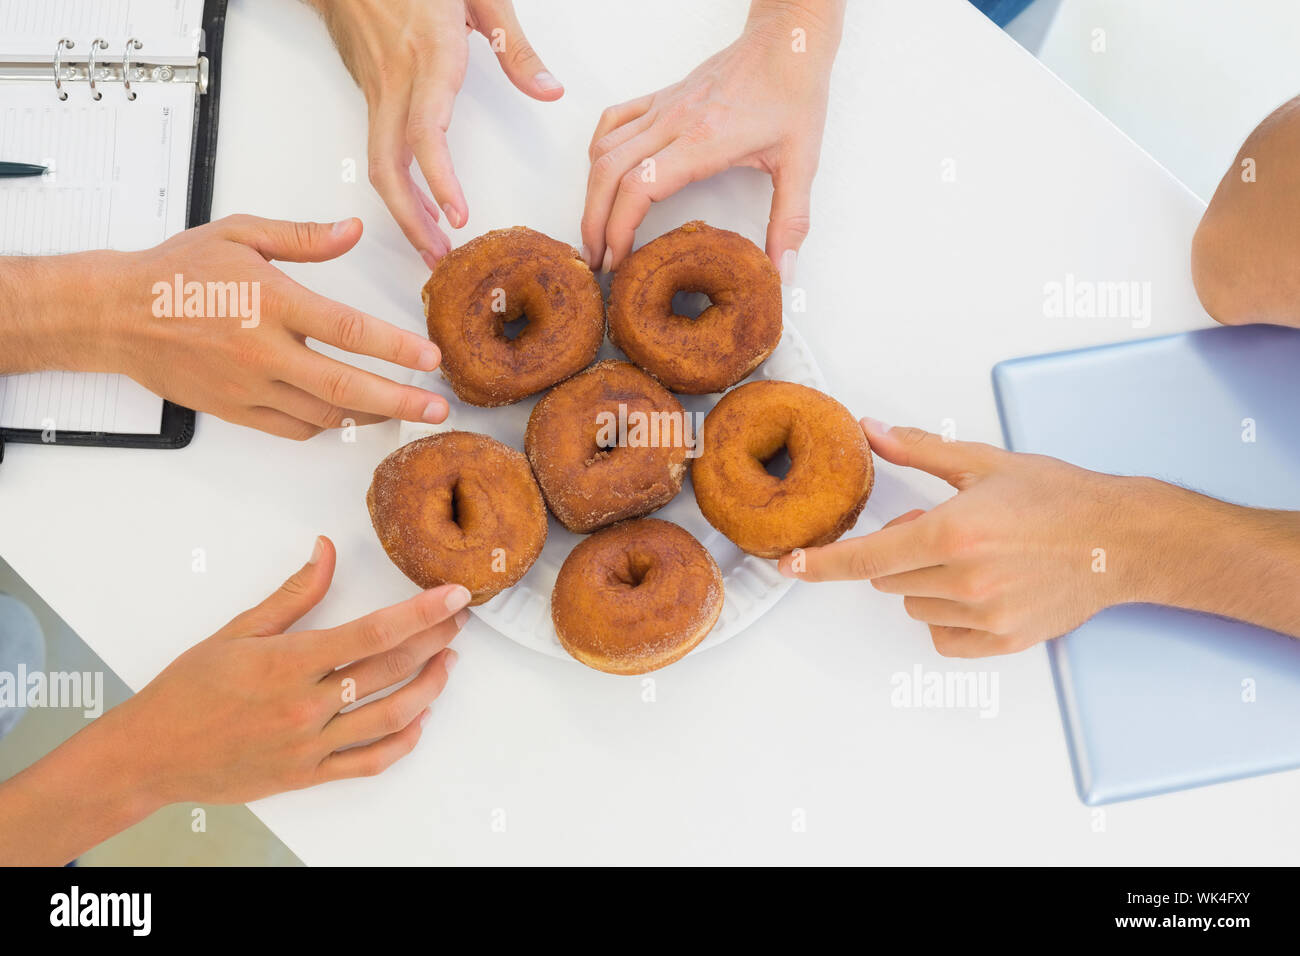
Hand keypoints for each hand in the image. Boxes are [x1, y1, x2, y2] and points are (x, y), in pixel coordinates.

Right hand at [0, 537, 469, 863]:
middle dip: (434, 640)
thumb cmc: (188, 691)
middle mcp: (305, 706)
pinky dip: (403, 741)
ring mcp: (310, 746)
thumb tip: (327, 550)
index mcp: (289, 663)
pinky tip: (418, 719)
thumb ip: (294, 593)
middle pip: (391, 670)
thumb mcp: (239, 631)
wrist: (150, 754)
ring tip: (446, 662)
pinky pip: (369, 762)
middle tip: (458, 619)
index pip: (374, 632)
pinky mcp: (308, 776)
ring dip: (429, 688)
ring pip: (391, 718)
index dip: (422, 612)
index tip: (454, 596)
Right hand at [59, 215, 448, 439]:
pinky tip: (348, 415)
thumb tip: (352, 231)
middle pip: (346, 386)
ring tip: (403, 410)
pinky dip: (327, 426)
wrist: (116, 314)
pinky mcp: (235, 410)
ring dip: (370, 415)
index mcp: (272, 302)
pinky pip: (294, 428)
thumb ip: (302, 237)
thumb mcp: (240, 235)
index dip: (396, 348)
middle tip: (438, 406)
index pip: (349, 330)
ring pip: (325, 414)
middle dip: (401, 399)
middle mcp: (263, 351)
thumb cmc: (177, 272)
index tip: (431, 357)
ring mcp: (249, 387)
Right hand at [312, 0, 562, 265]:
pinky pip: (379, 149)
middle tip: (437, 257)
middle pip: (390, 165)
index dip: (439, 180)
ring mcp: (378, 91)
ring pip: (379, 163)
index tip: (457, 215)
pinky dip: (396, 186)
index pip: (426, 133)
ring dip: (403, 212)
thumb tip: (549, 91)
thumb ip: (517, 48)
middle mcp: (398, 82)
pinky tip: (417, 205)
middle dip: (411, 219)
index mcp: (430, 57)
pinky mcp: (370, 94)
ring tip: (429, 246)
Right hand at [581, 0, 844, 275]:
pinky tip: (603, 176)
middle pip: (607, 174)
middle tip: (596, 259)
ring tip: (596, 229)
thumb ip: (790, 222)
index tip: (617, 260)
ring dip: (591, 193)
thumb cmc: (794, 94)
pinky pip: (613, 121)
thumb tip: (782, 272)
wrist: (787, 43)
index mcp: (702, 142)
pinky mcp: (662, 97)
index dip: (617, 229)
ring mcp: (663, 108)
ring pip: (603, 150)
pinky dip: (598, 152)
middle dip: (593, 222)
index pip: (637, 188)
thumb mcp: (801, 164)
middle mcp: (672, 123)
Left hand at [778, 421, 1159, 656]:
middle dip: (900, 553)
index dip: (820, 564)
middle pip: (886, 577)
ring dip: (924, 583)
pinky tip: (979, 590)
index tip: (790, 567)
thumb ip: (918, 450)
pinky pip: (942, 636)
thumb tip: (870, 432)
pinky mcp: (1003, 641)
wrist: (1122, 540)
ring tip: (973, 557)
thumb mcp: (984, 462)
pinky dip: (946, 616)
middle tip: (943, 531)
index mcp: (952, 533)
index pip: (864, 557)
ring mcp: (984, 616)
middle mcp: (964, 580)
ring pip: (913, 605)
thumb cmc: (1060, 497)